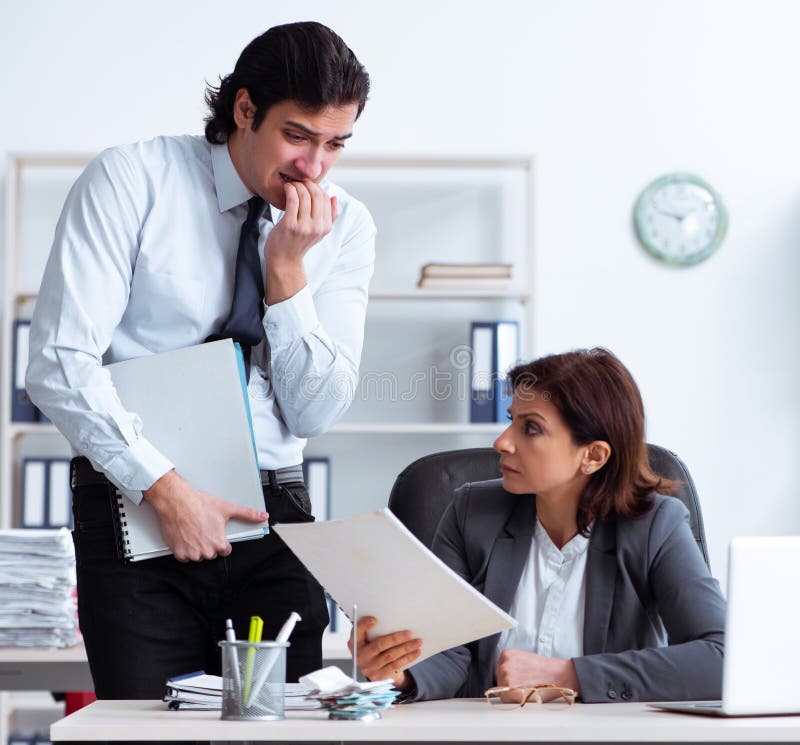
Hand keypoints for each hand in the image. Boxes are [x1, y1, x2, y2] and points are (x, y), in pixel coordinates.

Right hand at [143, 470, 267, 561]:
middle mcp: (205, 551)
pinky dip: (184, 549)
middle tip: (204, 529)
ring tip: (194, 531)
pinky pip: (184, 557)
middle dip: (209, 543)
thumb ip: (247, 514)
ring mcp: (191, 553)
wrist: (177, 501)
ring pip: (198, 556)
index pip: (225, 551)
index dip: (222, 541)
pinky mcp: (178, 552)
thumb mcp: (227, 508)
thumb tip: (262, 516)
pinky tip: (186, 536)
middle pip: (211, 553)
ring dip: (196, 547)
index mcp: (219, 543)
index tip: (216, 533)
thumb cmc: (200, 504)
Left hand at [264, 180, 338, 304]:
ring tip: (292, 185)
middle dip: (308, 184)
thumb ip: (330, 216)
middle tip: (299, 182)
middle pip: (317, 195)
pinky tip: (287, 188)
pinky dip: (290, 190)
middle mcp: (317, 227)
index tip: (308, 185)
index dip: (317, 188)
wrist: (284, 259)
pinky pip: (292, 200)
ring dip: (297, 185)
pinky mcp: (290, 225)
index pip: (326, 199)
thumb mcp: (319, 231)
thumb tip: (334, 198)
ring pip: (304, 195)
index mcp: (326, 227)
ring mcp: (304, 227)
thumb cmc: (299, 243)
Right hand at [347, 616, 420, 691]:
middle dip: (396, 638)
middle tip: (410, 633)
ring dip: (406, 648)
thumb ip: (372, 629)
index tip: (375, 619)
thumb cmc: (372, 647)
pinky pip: (396, 665)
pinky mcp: (379, 677)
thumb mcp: (367, 638)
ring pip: (391, 656)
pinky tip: (416, 652)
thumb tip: (386, 620)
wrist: (373, 669)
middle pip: (380, 645)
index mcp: (354, 643)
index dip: (364, 625)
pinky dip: (408, 658)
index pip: (356, 632)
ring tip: (418, 642)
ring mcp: (369, 668)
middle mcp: (359, 657)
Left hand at [495, 649, 579, 694]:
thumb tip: (505, 675)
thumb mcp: (524, 659)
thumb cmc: (545, 669)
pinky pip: (506, 699)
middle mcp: (504, 664)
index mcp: (506, 654)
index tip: (518, 681)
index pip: (499, 671)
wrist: (559, 675)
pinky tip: (526, 695)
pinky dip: (515, 700)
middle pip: (500, 681)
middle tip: (524, 686)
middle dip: (509, 687)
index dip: (509, 679)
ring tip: (527, 690)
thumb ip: (512, 665)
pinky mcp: (510, 687)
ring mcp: (506, 675)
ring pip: (502, 691)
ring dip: (512, 694)